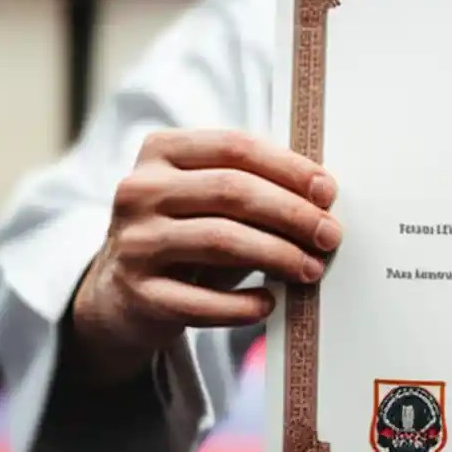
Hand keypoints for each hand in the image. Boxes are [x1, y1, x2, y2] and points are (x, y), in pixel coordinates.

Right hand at [69, 129, 342, 386]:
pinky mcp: (138, 293)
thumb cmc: (187, 234)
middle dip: (292, 213)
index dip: (288, 167)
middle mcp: (141, 191)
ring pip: (221, 240)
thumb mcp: (209, 199)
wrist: (121, 292)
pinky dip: (242, 304)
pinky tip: (267, 303)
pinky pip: (201, 301)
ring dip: (278, 255)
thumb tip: (324, 198)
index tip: (327, 191)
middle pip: (232, 191)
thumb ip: (254, 186)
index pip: (235, 147)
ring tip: (311, 269)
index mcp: (161, 151)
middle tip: (329, 235)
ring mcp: (134, 242)